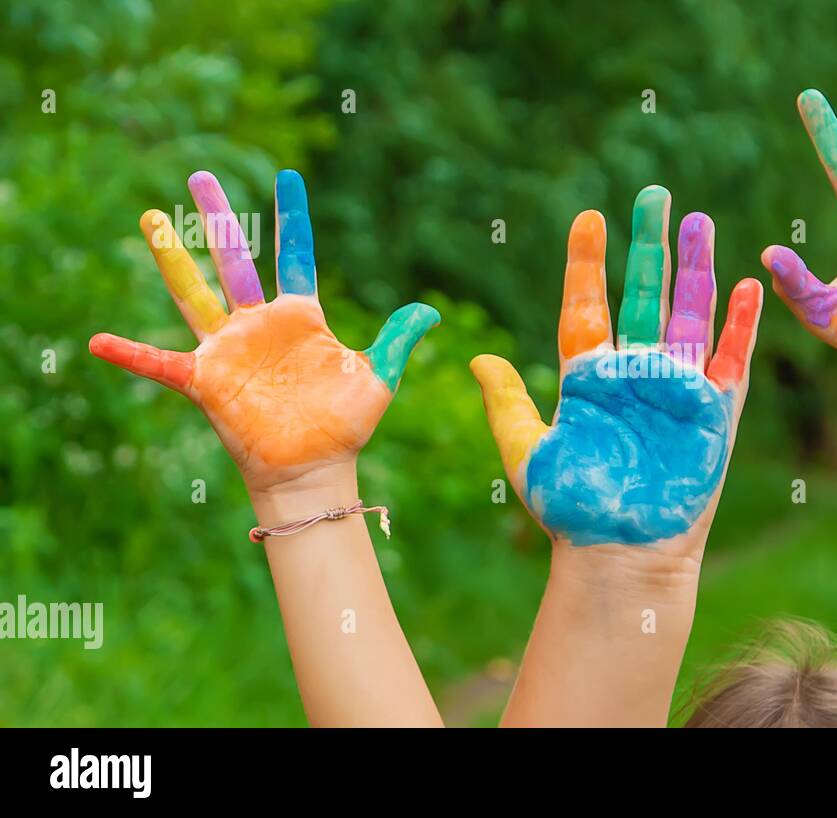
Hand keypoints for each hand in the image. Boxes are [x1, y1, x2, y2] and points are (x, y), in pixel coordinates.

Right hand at [90, 170, 438, 493]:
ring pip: (195, 292)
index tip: (289, 176)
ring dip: (172, 257)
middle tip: (199, 174)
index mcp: (300, 316)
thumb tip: (429, 312)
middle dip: (218, 217)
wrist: (317, 468)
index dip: (292, 217)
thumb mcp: (377, 376)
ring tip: (151, 216)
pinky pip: (161, 365)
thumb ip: (397, 339)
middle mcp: (259, 324)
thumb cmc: (344, 424)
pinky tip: (96, 342)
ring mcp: (229, 349)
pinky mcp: (208, 380)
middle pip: (234, 259)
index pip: (294, 254)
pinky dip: (130, 355)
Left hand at [471, 185, 762, 563]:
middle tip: (655, 196)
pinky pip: (731, 359)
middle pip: (645, 295)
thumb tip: (479, 357)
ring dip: (697, 269)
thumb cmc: (572, 508)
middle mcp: (635, 372)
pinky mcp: (713, 411)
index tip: (588, 218)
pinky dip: (741, 325)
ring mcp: (677, 388)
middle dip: (651, 245)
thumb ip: (508, 403)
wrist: (619, 552)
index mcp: (589, 376)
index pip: (589, 304)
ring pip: (690, 314)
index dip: (588, 262)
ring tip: (699, 222)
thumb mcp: (528, 452)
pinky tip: (747, 285)